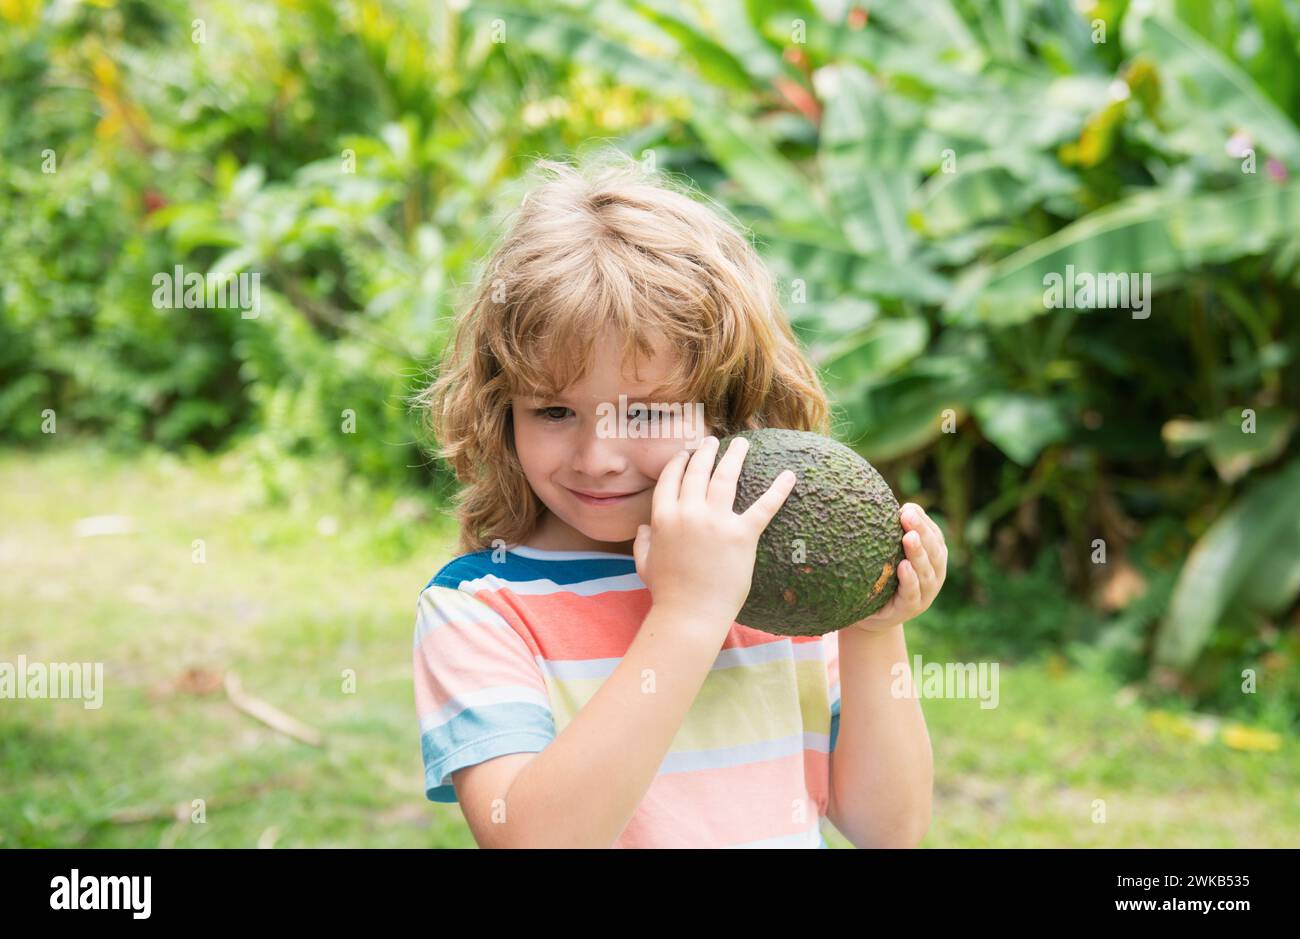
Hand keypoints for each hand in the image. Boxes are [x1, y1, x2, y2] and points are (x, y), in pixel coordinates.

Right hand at [633, 435, 796, 631]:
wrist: (690, 615)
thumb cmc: (667, 593)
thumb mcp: (645, 564)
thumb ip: (642, 543)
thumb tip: (642, 529)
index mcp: (663, 518)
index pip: (671, 478)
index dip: (679, 462)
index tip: (686, 453)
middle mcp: (688, 513)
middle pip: (698, 471)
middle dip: (706, 451)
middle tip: (713, 441)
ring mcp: (716, 522)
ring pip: (726, 477)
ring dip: (734, 456)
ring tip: (741, 444)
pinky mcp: (742, 535)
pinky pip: (764, 507)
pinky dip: (778, 489)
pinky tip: (789, 475)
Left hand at [846, 503, 947, 634]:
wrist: (869, 616)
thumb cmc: (880, 576)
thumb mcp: (888, 552)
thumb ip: (891, 532)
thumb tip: (882, 501)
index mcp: (932, 558)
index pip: (934, 537)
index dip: (924, 522)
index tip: (907, 508)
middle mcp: (934, 575)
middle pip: (934, 551)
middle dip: (922, 532)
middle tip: (907, 516)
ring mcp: (925, 594)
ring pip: (926, 572)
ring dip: (918, 553)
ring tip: (909, 537)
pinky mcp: (910, 609)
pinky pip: (912, 594)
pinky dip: (910, 580)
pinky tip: (903, 567)